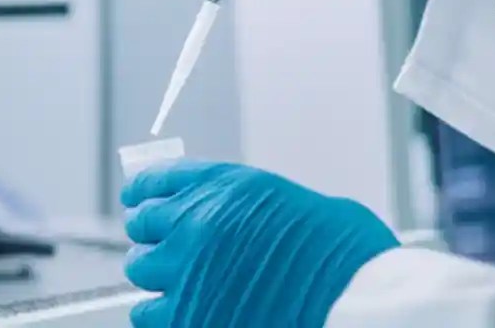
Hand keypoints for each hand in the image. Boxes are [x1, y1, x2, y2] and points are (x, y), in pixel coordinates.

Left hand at [121, 161, 398, 327]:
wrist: (358, 301)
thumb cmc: (343, 253)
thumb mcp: (293, 202)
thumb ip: (245, 206)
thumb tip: (220, 219)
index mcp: (224, 186)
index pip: (155, 180)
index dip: (143, 192)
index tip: (136, 199)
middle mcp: (196, 222)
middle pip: (142, 225)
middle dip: (154, 236)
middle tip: (167, 247)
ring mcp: (187, 272)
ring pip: (140, 270)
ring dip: (157, 275)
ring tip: (181, 283)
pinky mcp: (187, 319)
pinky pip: (147, 314)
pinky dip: (160, 314)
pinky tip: (182, 312)